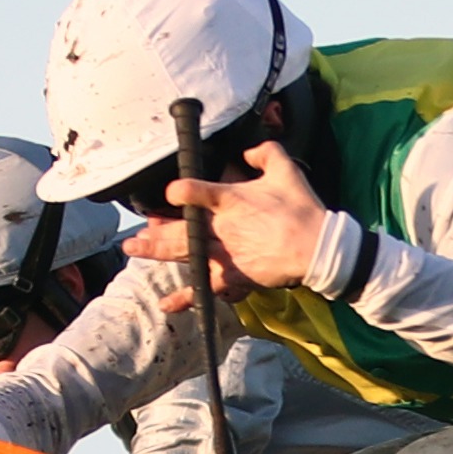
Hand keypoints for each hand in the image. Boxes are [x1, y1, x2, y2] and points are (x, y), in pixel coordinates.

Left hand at [128, 139, 335, 306]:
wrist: (318, 249)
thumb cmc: (303, 209)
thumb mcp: (287, 170)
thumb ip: (265, 153)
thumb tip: (248, 150)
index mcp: (232, 200)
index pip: (198, 193)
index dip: (182, 192)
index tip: (171, 193)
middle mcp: (222, 228)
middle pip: (181, 229)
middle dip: (155, 230)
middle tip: (135, 232)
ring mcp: (225, 255)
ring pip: (184, 253)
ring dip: (157, 252)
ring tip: (134, 250)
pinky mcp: (234, 277)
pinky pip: (205, 287)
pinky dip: (186, 296)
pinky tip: (167, 303)